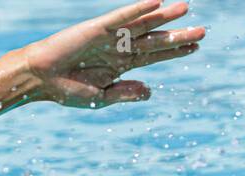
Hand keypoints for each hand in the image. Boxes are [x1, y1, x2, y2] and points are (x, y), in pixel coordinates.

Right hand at [23, 0, 204, 107]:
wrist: (41, 79)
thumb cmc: (66, 90)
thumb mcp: (100, 97)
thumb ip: (125, 93)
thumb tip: (150, 90)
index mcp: (121, 66)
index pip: (154, 56)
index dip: (175, 52)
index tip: (196, 47)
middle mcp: (120, 48)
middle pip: (155, 41)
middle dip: (179, 37)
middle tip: (203, 31)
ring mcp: (111, 36)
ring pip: (144, 25)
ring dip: (164, 18)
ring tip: (185, 8)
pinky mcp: (98, 27)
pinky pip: (123, 16)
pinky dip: (139, 9)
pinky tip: (156, 2)